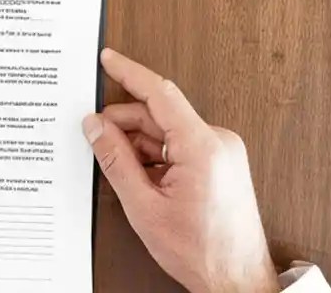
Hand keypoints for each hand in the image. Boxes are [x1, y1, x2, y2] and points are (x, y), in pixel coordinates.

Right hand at [82, 48, 278, 292]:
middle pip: (159, 115)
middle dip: (123, 124)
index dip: (129, 73)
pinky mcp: (221, 162)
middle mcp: (217, 141)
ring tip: (118, 169)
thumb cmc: (201, 251)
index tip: (108, 59)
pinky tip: (139, 177)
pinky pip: (180, 145)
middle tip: (94, 137)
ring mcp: (222, 151)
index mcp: (202, 147)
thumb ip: (116, 160)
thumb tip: (94, 127)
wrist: (237, 280)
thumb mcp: (144, 206)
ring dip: (139, 144)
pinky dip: (155, 156)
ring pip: (167, 132)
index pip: (160, 94)